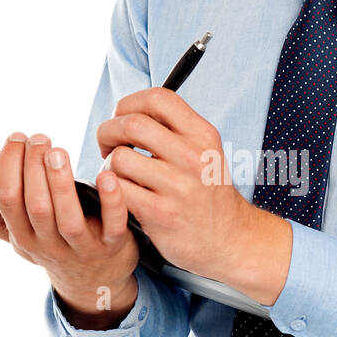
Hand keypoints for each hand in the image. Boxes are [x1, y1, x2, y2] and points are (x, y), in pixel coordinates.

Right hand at [0, 131, 138, 318]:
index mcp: (20, 236)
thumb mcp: (13, 228)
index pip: (6, 200)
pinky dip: (110, 199)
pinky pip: (112, 223)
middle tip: (38, 139)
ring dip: (61, 183)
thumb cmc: (49, 241)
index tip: (16, 138)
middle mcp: (48, 245)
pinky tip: (106, 176)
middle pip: (35, 206)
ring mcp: (81, 248)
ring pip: (67, 218)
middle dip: (33, 168)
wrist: (93, 282)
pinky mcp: (113, 246)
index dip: (8, 166)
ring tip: (57, 151)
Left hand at [97, 89, 291, 301]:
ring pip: (120, 158)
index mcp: (203, 135)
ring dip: (108, 165)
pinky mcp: (161, 214)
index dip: (128, 103)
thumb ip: (174, 129)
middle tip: (107, 146)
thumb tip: (129, 111)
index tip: (121, 118)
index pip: (158, 98)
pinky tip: (121, 194)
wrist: (229, 238)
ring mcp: (178, 186)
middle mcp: (193, 157)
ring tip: (118, 175)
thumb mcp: (205, 151)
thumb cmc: (208, 193)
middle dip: (108, 132)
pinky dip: (111, 190)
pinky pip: (118, 190)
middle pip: (133, 124)